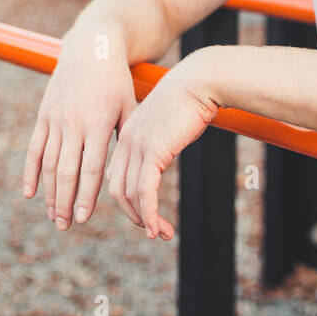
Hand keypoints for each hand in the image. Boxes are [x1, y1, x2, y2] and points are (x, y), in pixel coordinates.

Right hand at [22, 28, 137, 229]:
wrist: (91, 48)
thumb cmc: (117, 81)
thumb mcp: (129, 106)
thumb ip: (126, 139)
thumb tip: (130, 174)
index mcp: (97, 123)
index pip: (91, 168)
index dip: (86, 195)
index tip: (85, 218)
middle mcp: (73, 122)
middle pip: (65, 171)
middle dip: (65, 202)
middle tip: (65, 226)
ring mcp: (55, 118)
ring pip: (47, 163)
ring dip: (48, 193)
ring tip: (53, 216)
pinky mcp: (43, 114)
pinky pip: (33, 148)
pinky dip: (29, 172)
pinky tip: (29, 193)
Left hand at [107, 58, 219, 240]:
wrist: (199, 81)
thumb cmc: (190, 99)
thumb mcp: (169, 123)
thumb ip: (161, 141)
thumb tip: (164, 154)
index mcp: (128, 134)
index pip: (117, 175)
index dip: (128, 199)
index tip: (143, 214)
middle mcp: (127, 141)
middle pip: (117, 189)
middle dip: (132, 214)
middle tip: (151, 231)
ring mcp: (137, 146)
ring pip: (129, 194)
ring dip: (143, 219)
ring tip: (159, 234)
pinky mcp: (152, 152)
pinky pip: (144, 192)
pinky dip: (149, 214)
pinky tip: (156, 228)